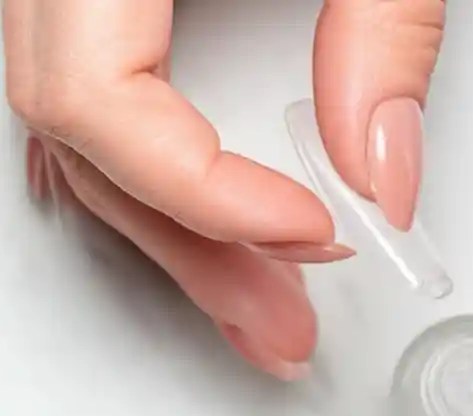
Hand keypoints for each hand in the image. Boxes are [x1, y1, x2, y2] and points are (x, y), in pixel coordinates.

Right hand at [5, 0, 444, 378]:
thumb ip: (385, 33)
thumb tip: (382, 171)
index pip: (94, 96)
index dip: (200, 188)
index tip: (310, 231)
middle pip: (87, 137)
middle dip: (198, 250)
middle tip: (285, 325)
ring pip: (87, 138)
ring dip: (182, 236)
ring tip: (268, 309)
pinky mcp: (107, 5)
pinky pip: (108, 107)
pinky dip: (170, 182)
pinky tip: (224, 235)